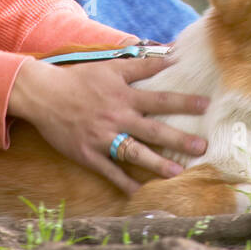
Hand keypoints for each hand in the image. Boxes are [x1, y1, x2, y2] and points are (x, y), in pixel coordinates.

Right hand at [8, 56, 209, 194]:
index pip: (160, 98)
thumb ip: (142, 64)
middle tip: (202, 147)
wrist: (44, 94)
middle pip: (153, 129)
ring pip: (134, 153)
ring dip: (157, 164)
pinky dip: (123, 183)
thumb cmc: (80, 78)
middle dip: (179, 139)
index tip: (206, 105)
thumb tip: (171, 55)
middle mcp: (117, 117)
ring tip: (177, 173)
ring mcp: (102, 137)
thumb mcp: (112, 66)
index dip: (184, 101)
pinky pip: (108, 171)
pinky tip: (138, 194)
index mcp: (124, 96)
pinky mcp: (88, 154)